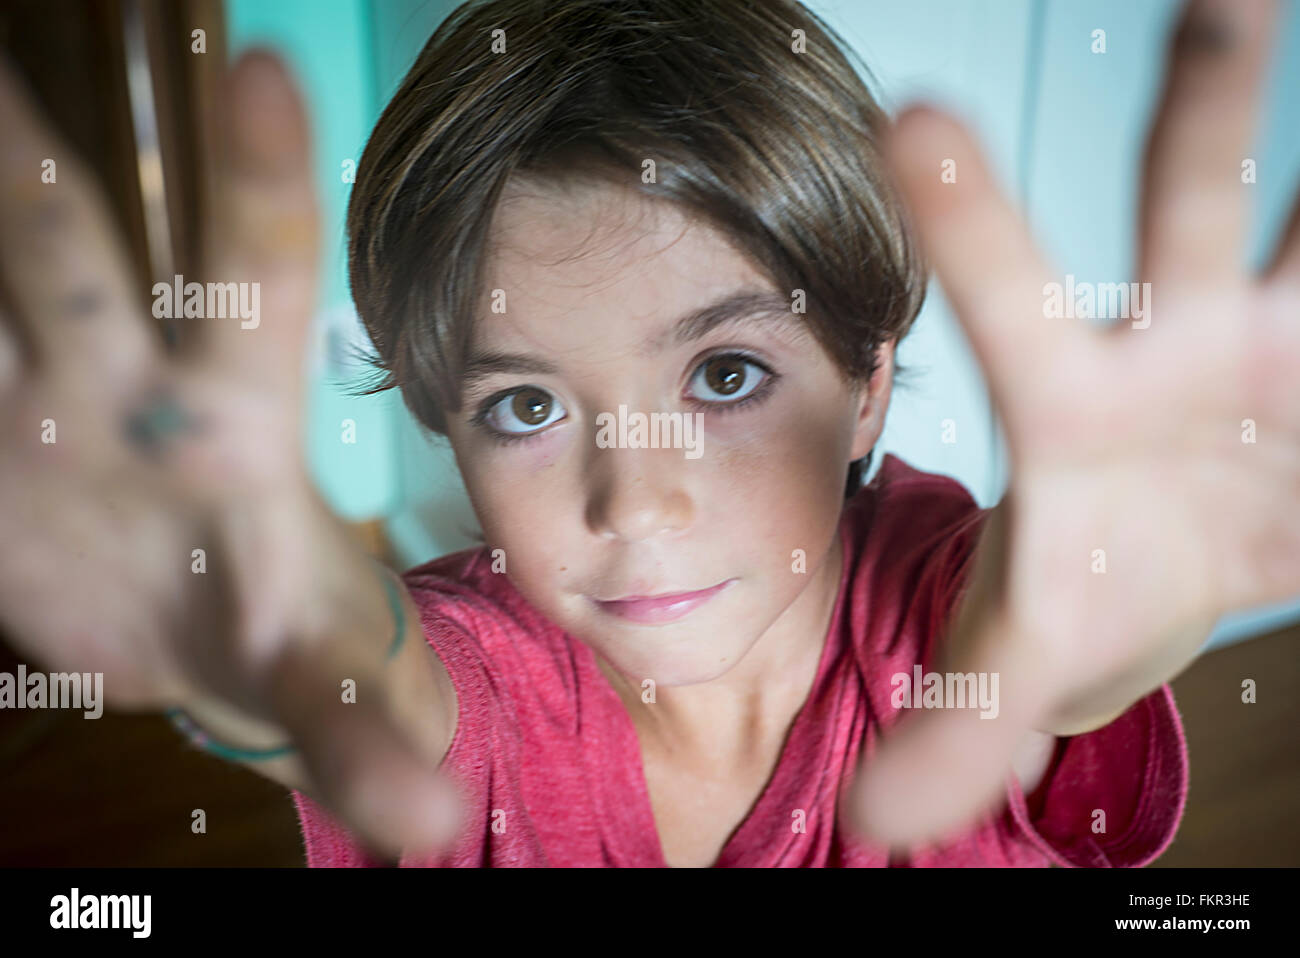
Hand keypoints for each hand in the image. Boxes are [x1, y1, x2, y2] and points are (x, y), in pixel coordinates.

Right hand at [0, 51, 459, 858]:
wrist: (185, 631)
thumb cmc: (270, 627)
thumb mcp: (318, 685)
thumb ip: (363, 745)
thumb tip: (432, 827)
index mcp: (232, 424)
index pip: (259, 284)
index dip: (262, 184)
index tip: (269, 70)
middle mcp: (124, 385)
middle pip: (68, 257)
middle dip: (19, 175)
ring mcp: (27, 406)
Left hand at [848, 0, 1298, 847]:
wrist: (1185, 556)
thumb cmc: (1088, 581)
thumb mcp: (1025, 655)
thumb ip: (956, 734)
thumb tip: (873, 833)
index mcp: (1073, 399)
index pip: (1009, 305)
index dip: (968, 222)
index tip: (913, 119)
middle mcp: (1181, 340)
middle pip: (1184, 211)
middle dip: (1207, 109)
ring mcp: (1286, 341)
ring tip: (1285, 14)